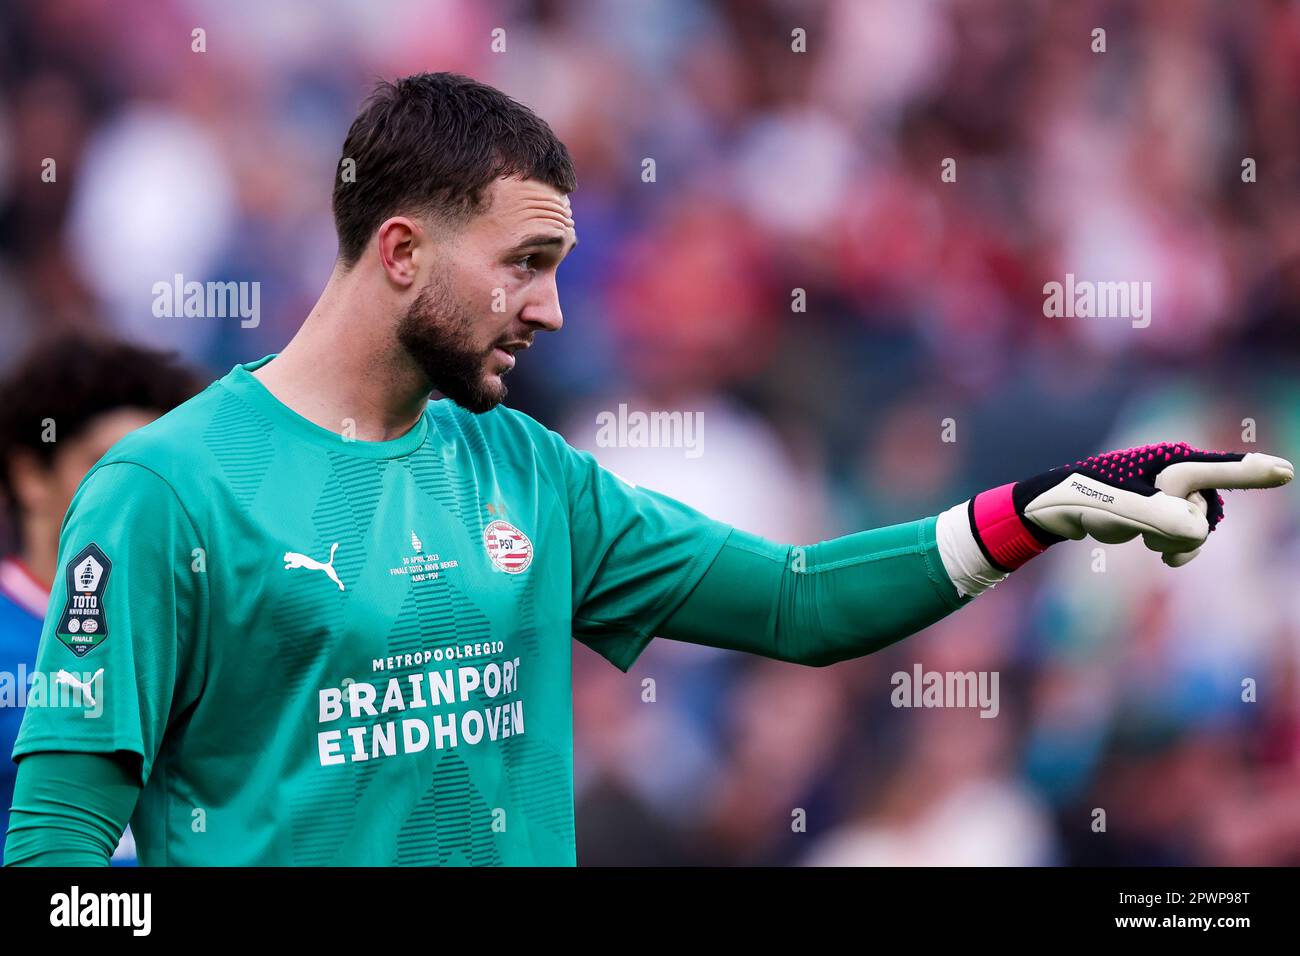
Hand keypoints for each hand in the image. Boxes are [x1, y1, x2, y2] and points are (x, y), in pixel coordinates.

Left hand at [971, 442, 1292, 569]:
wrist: (1055, 508)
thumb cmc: (1091, 500)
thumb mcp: (1129, 512)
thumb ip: (1168, 521)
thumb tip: (1198, 532)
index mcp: (1174, 463)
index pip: (1222, 469)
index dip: (1255, 473)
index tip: (1287, 472)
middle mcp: (1176, 472)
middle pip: (1208, 511)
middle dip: (1184, 529)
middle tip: (1145, 530)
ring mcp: (1169, 490)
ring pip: (1196, 527)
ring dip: (1172, 540)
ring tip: (1141, 537)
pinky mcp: (1159, 507)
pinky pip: (1182, 534)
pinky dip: (1167, 545)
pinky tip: (1145, 544)